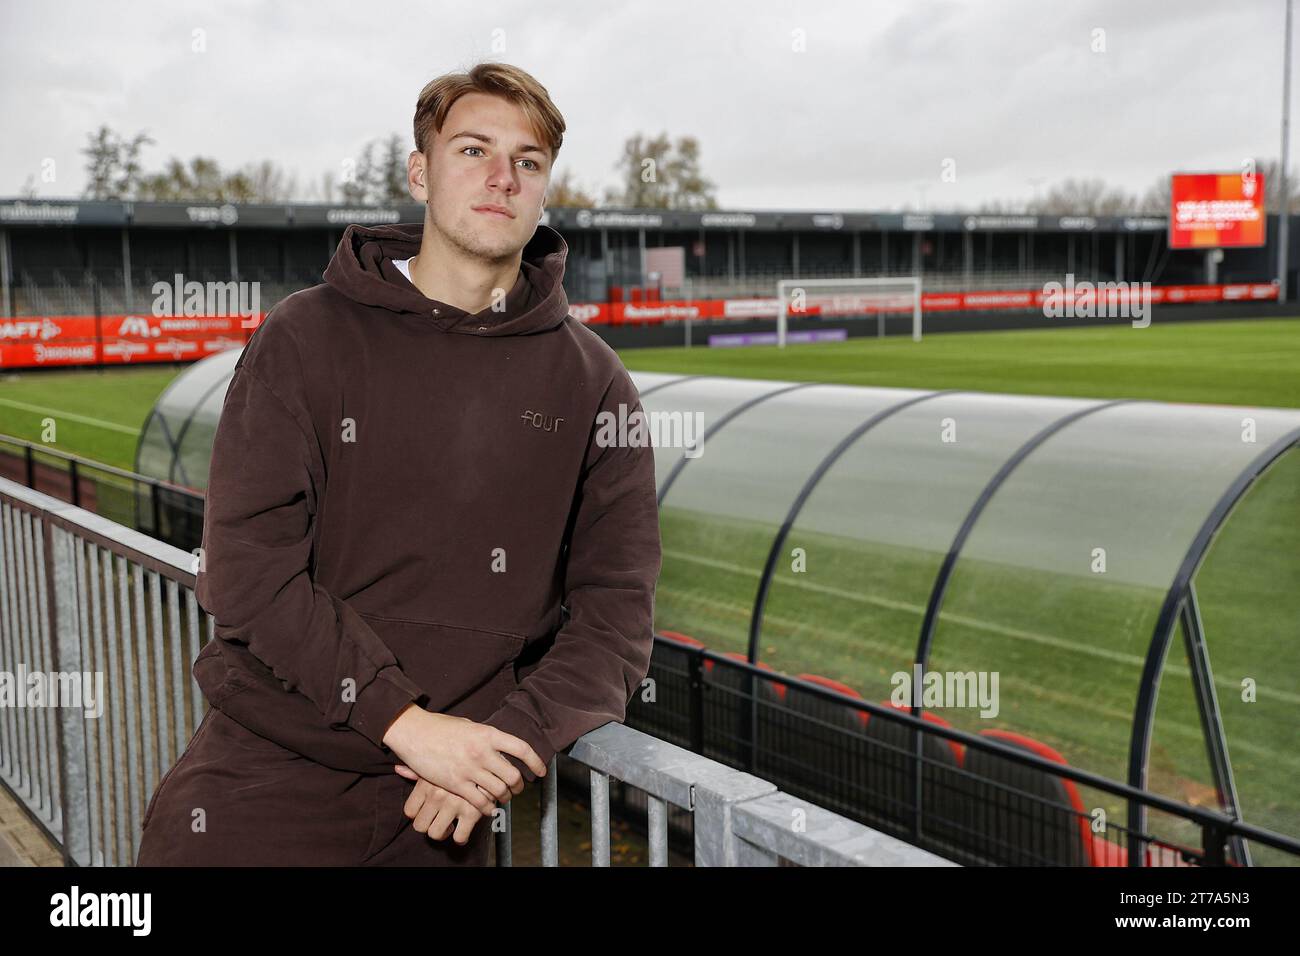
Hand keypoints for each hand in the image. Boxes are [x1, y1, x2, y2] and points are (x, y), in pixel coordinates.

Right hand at [381, 705, 546, 816]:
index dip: (536, 761)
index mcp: (488, 734)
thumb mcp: (469, 725)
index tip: (541, 770)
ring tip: (503, 797)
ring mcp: (469, 769)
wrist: (414, 733)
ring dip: (505, 797)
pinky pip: (480, 801)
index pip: (521, 748)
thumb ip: (486, 736)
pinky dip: (488, 807)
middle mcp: (482, 752)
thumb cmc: (440, 727)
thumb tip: (500, 745)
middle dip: (519, 785)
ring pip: (499, 790)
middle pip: (513, 775)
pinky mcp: (455, 783)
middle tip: (518, 788)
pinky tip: (488, 807)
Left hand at [394, 765, 489, 844]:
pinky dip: (461, 837)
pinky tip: (464, 828)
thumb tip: (398, 769)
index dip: (418, 814)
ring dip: (443, 832)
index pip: (409, 811)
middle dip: (429, 826)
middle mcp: (437, 794)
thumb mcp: (438, 760)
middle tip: (439, 820)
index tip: (428, 812)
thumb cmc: (460, 759)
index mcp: (426, 783)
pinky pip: (459, 837)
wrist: (490, 756)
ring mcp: (453, 804)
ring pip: (435, 834)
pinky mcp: (472, 812)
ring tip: (451, 825)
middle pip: (420, 826)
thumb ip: (417, 770)